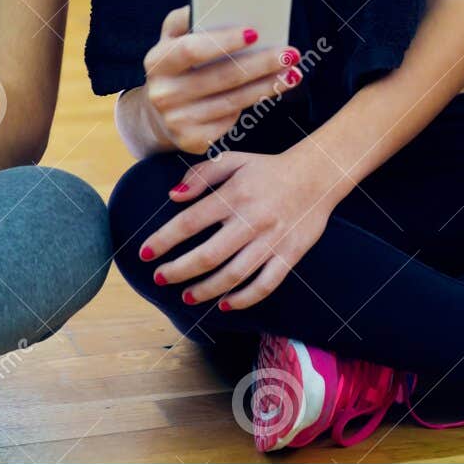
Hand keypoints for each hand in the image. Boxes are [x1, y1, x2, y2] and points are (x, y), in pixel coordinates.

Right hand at [140, 6, 302, 153]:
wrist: (157, 114)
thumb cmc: (177, 66)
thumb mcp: (173, 38)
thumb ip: (189, 19)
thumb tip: (221, 1)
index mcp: (158, 61)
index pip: (192, 50)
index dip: (224, 41)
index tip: (255, 32)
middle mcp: (163, 93)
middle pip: (221, 77)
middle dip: (260, 64)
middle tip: (290, 53)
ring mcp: (177, 121)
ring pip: (234, 101)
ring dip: (267, 85)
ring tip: (293, 72)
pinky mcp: (192, 141)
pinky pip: (231, 121)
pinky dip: (254, 104)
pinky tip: (272, 90)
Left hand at [141, 150, 337, 309]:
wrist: (318, 174)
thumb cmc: (268, 169)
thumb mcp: (233, 160)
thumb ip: (201, 175)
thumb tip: (173, 196)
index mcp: (233, 196)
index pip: (189, 222)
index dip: (164, 240)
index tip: (145, 253)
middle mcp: (251, 221)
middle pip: (208, 255)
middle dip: (178, 270)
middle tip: (159, 278)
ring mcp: (271, 241)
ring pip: (233, 275)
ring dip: (205, 290)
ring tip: (186, 296)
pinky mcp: (289, 256)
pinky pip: (265, 285)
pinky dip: (243, 299)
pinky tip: (224, 304)